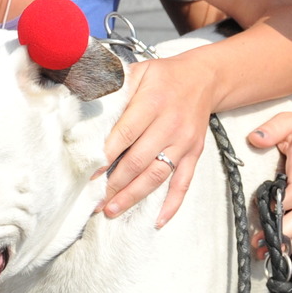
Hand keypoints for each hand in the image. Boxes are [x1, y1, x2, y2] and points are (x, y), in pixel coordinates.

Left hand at [99, 55, 218, 225]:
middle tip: (93, 200)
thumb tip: (86, 108)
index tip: (88, 174)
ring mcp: (184, 142)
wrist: (204, 78)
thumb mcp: (138, 72)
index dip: (106, 156)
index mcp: (152, 102)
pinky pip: (184, 182)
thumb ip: (115, 90)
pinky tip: (157, 220)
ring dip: (133, 196)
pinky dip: (172, 203)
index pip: (125, 134)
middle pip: (139, 160)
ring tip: (112, 210)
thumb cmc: (164, 76)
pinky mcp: (194, 153)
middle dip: (114, 184)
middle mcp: (170, 124)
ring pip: (157, 175)